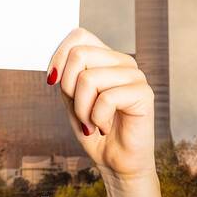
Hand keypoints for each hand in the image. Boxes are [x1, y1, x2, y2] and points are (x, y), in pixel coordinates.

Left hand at [46, 28, 171, 196]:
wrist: (114, 161)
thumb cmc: (92, 128)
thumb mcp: (71, 98)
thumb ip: (65, 75)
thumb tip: (55, 65)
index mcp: (105, 58)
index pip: (79, 35)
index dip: (59, 55)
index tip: (52, 81)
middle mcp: (122, 62)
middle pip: (79, 54)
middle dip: (68, 87)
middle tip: (79, 109)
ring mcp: (135, 76)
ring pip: (89, 79)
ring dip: (82, 109)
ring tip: (92, 122)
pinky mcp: (144, 94)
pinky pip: (106, 98)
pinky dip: (97, 119)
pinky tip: (106, 127)